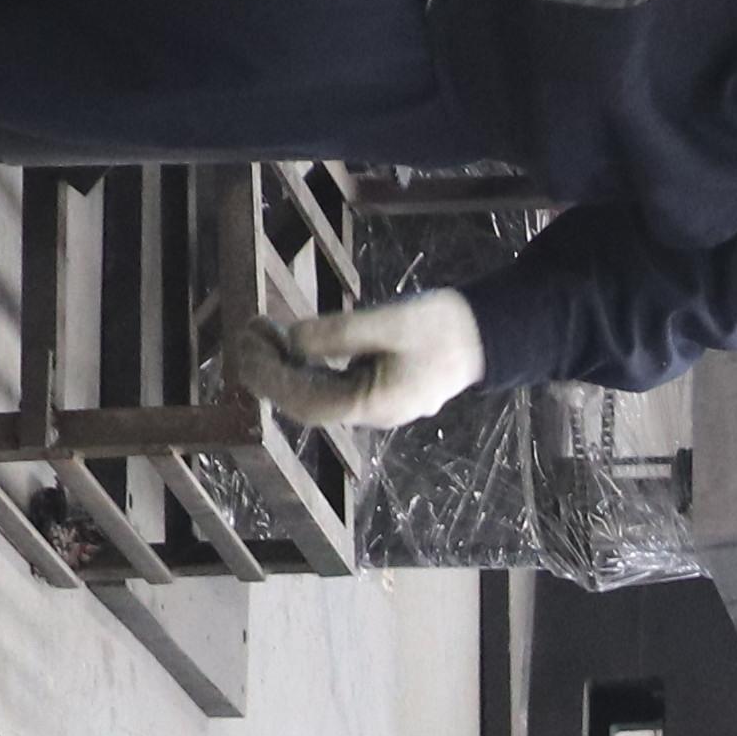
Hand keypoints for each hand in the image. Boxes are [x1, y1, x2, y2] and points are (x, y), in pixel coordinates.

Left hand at [225, 291, 482, 430]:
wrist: (488, 334)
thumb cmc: (443, 327)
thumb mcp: (390, 322)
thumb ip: (339, 334)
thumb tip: (292, 340)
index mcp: (374, 404)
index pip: (307, 402)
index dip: (271, 376)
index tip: (249, 343)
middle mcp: (371, 413)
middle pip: (307, 401)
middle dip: (271, 370)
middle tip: (248, 330)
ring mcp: (376, 404)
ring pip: (317, 393)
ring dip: (285, 366)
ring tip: (262, 332)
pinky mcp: (380, 389)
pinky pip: (332, 384)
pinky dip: (307, 365)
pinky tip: (292, 342)